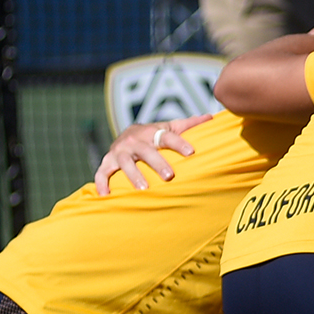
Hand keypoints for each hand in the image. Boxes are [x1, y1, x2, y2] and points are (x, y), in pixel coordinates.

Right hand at [95, 114, 211, 193]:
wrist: (127, 134)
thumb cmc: (154, 134)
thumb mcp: (170, 127)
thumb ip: (189, 125)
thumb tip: (211, 118)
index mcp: (152, 132)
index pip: (167, 137)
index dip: (179, 143)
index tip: (191, 152)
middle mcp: (135, 141)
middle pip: (147, 152)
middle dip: (158, 163)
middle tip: (169, 176)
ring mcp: (119, 152)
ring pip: (125, 163)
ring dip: (133, 176)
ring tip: (144, 190)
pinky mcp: (107, 162)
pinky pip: (102, 173)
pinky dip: (101, 183)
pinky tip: (106, 196)